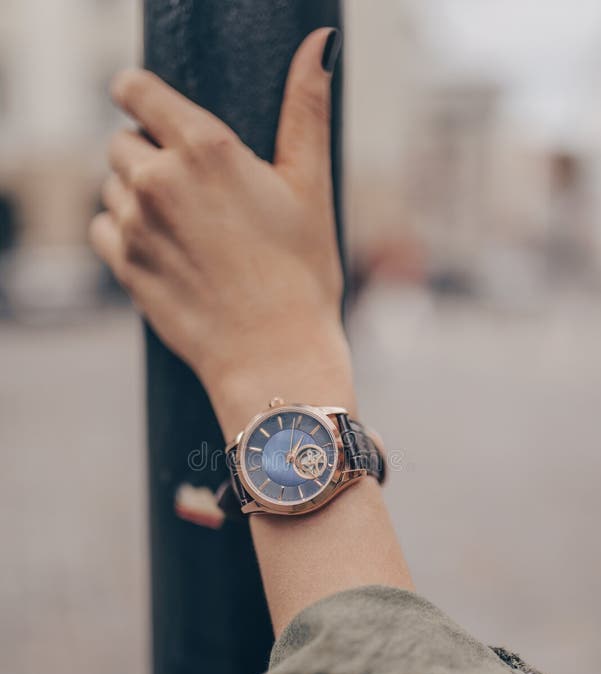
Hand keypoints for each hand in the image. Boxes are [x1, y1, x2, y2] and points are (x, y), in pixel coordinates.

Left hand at [90, 28, 354, 437]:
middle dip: (149, 153)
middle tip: (193, 189)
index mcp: (204, 148)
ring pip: (113, 186)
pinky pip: (104, 228)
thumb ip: (306, 108)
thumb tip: (320, 42)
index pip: (134, 88)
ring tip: (185, 226)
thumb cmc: (302, 274)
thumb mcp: (312, 186)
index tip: (152, 111)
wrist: (274, 355)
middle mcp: (158, 179)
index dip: (140, 94)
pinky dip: (124, 232)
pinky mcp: (124, 266)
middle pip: (122, 140)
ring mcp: (136, 225)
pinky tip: (164, 250)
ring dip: (137, 194)